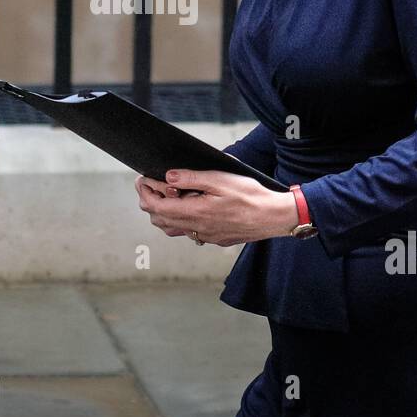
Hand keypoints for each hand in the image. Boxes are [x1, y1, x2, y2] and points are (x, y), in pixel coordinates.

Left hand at [135, 169, 299, 246]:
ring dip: (163, 214)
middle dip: (150, 202)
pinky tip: (189, 208)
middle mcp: (197, 229)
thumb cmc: (251, 196)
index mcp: (195, 213)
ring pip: (173, 230)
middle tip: (151, 185)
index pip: (156, 207)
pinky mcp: (215, 239)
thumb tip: (168, 177)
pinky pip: (189, 233)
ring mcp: (206, 236)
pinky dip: (180, 221)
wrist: (274, 216)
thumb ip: (191, 179)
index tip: (142, 180)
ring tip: (168, 196)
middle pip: (160, 220)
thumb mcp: (219, 179)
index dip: (145, 193)